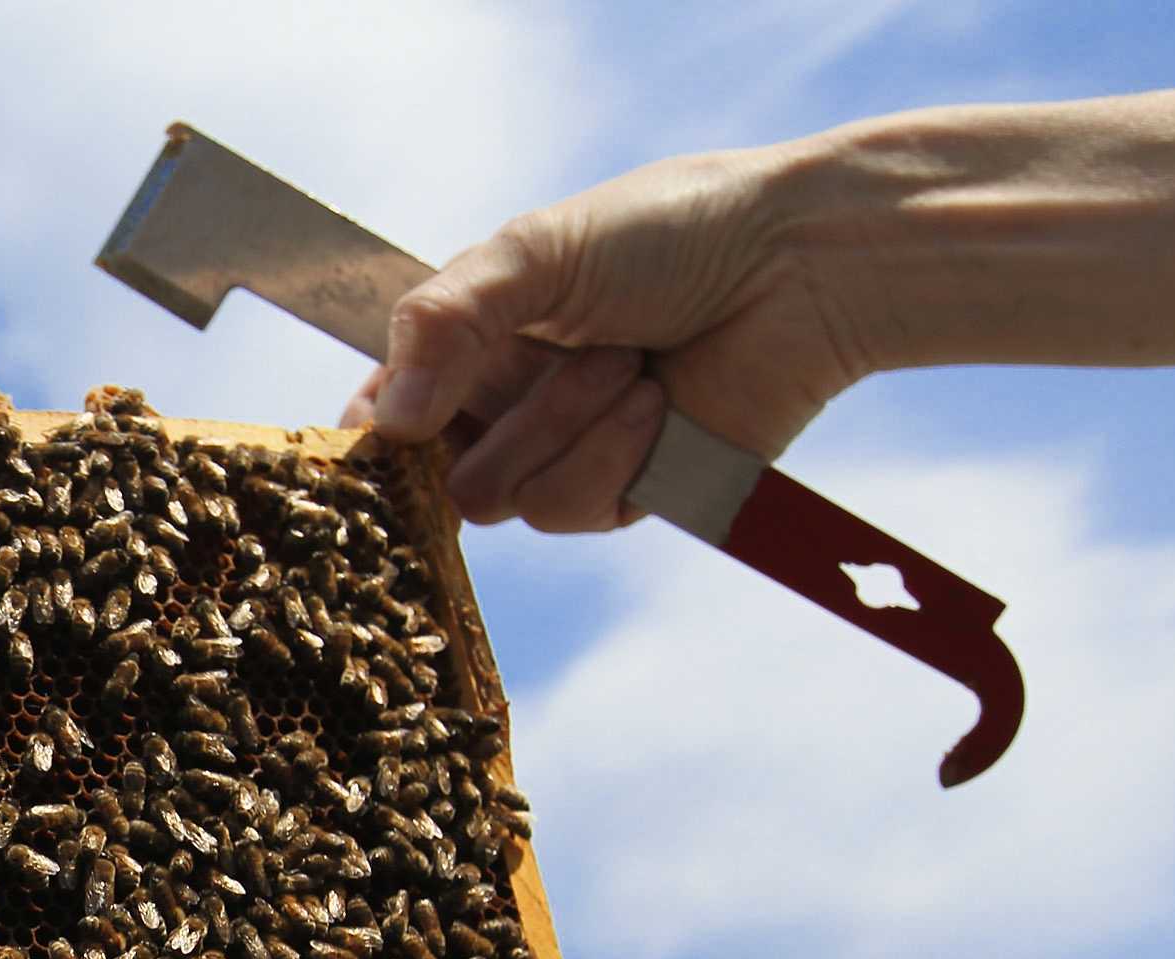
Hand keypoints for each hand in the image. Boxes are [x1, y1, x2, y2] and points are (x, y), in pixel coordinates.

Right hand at [341, 145, 873, 533]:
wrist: (800, 268)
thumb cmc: (674, 232)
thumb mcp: (534, 250)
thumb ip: (442, 322)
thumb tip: (384, 419)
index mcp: (477, 337)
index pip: (387, 409)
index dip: (375, 431)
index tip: (379, 431)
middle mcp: (511, 401)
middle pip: (433, 471)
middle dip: (493, 413)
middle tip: (561, 354)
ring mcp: (564, 453)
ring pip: (498, 496)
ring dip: (561, 424)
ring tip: (630, 363)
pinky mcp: (621, 495)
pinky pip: (567, 509)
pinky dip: (610, 454)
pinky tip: (658, 403)